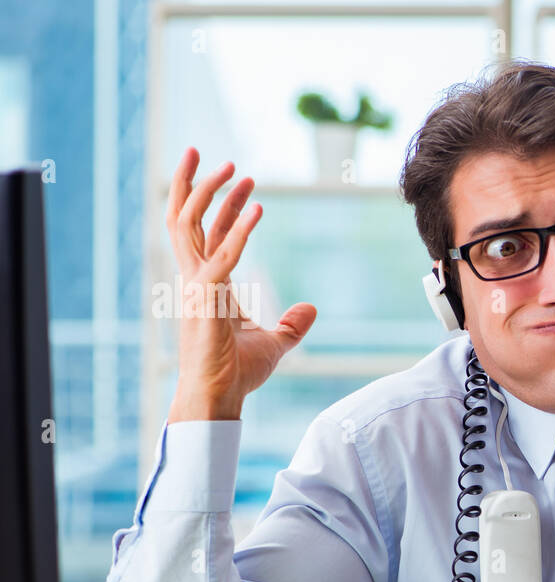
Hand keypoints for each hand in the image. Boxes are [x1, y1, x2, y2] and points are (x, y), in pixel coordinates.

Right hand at [165, 148, 316, 420]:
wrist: (218, 398)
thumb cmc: (236, 373)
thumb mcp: (274, 343)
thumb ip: (291, 325)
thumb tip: (310, 309)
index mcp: (205, 285)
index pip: (202, 234)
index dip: (213, 205)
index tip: (231, 179)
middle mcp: (194, 280)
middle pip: (187, 221)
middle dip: (198, 186)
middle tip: (213, 155)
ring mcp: (196, 287)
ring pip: (194, 227)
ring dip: (213, 195)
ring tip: (234, 170)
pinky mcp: (207, 298)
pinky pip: (224, 256)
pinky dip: (240, 231)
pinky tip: (259, 210)